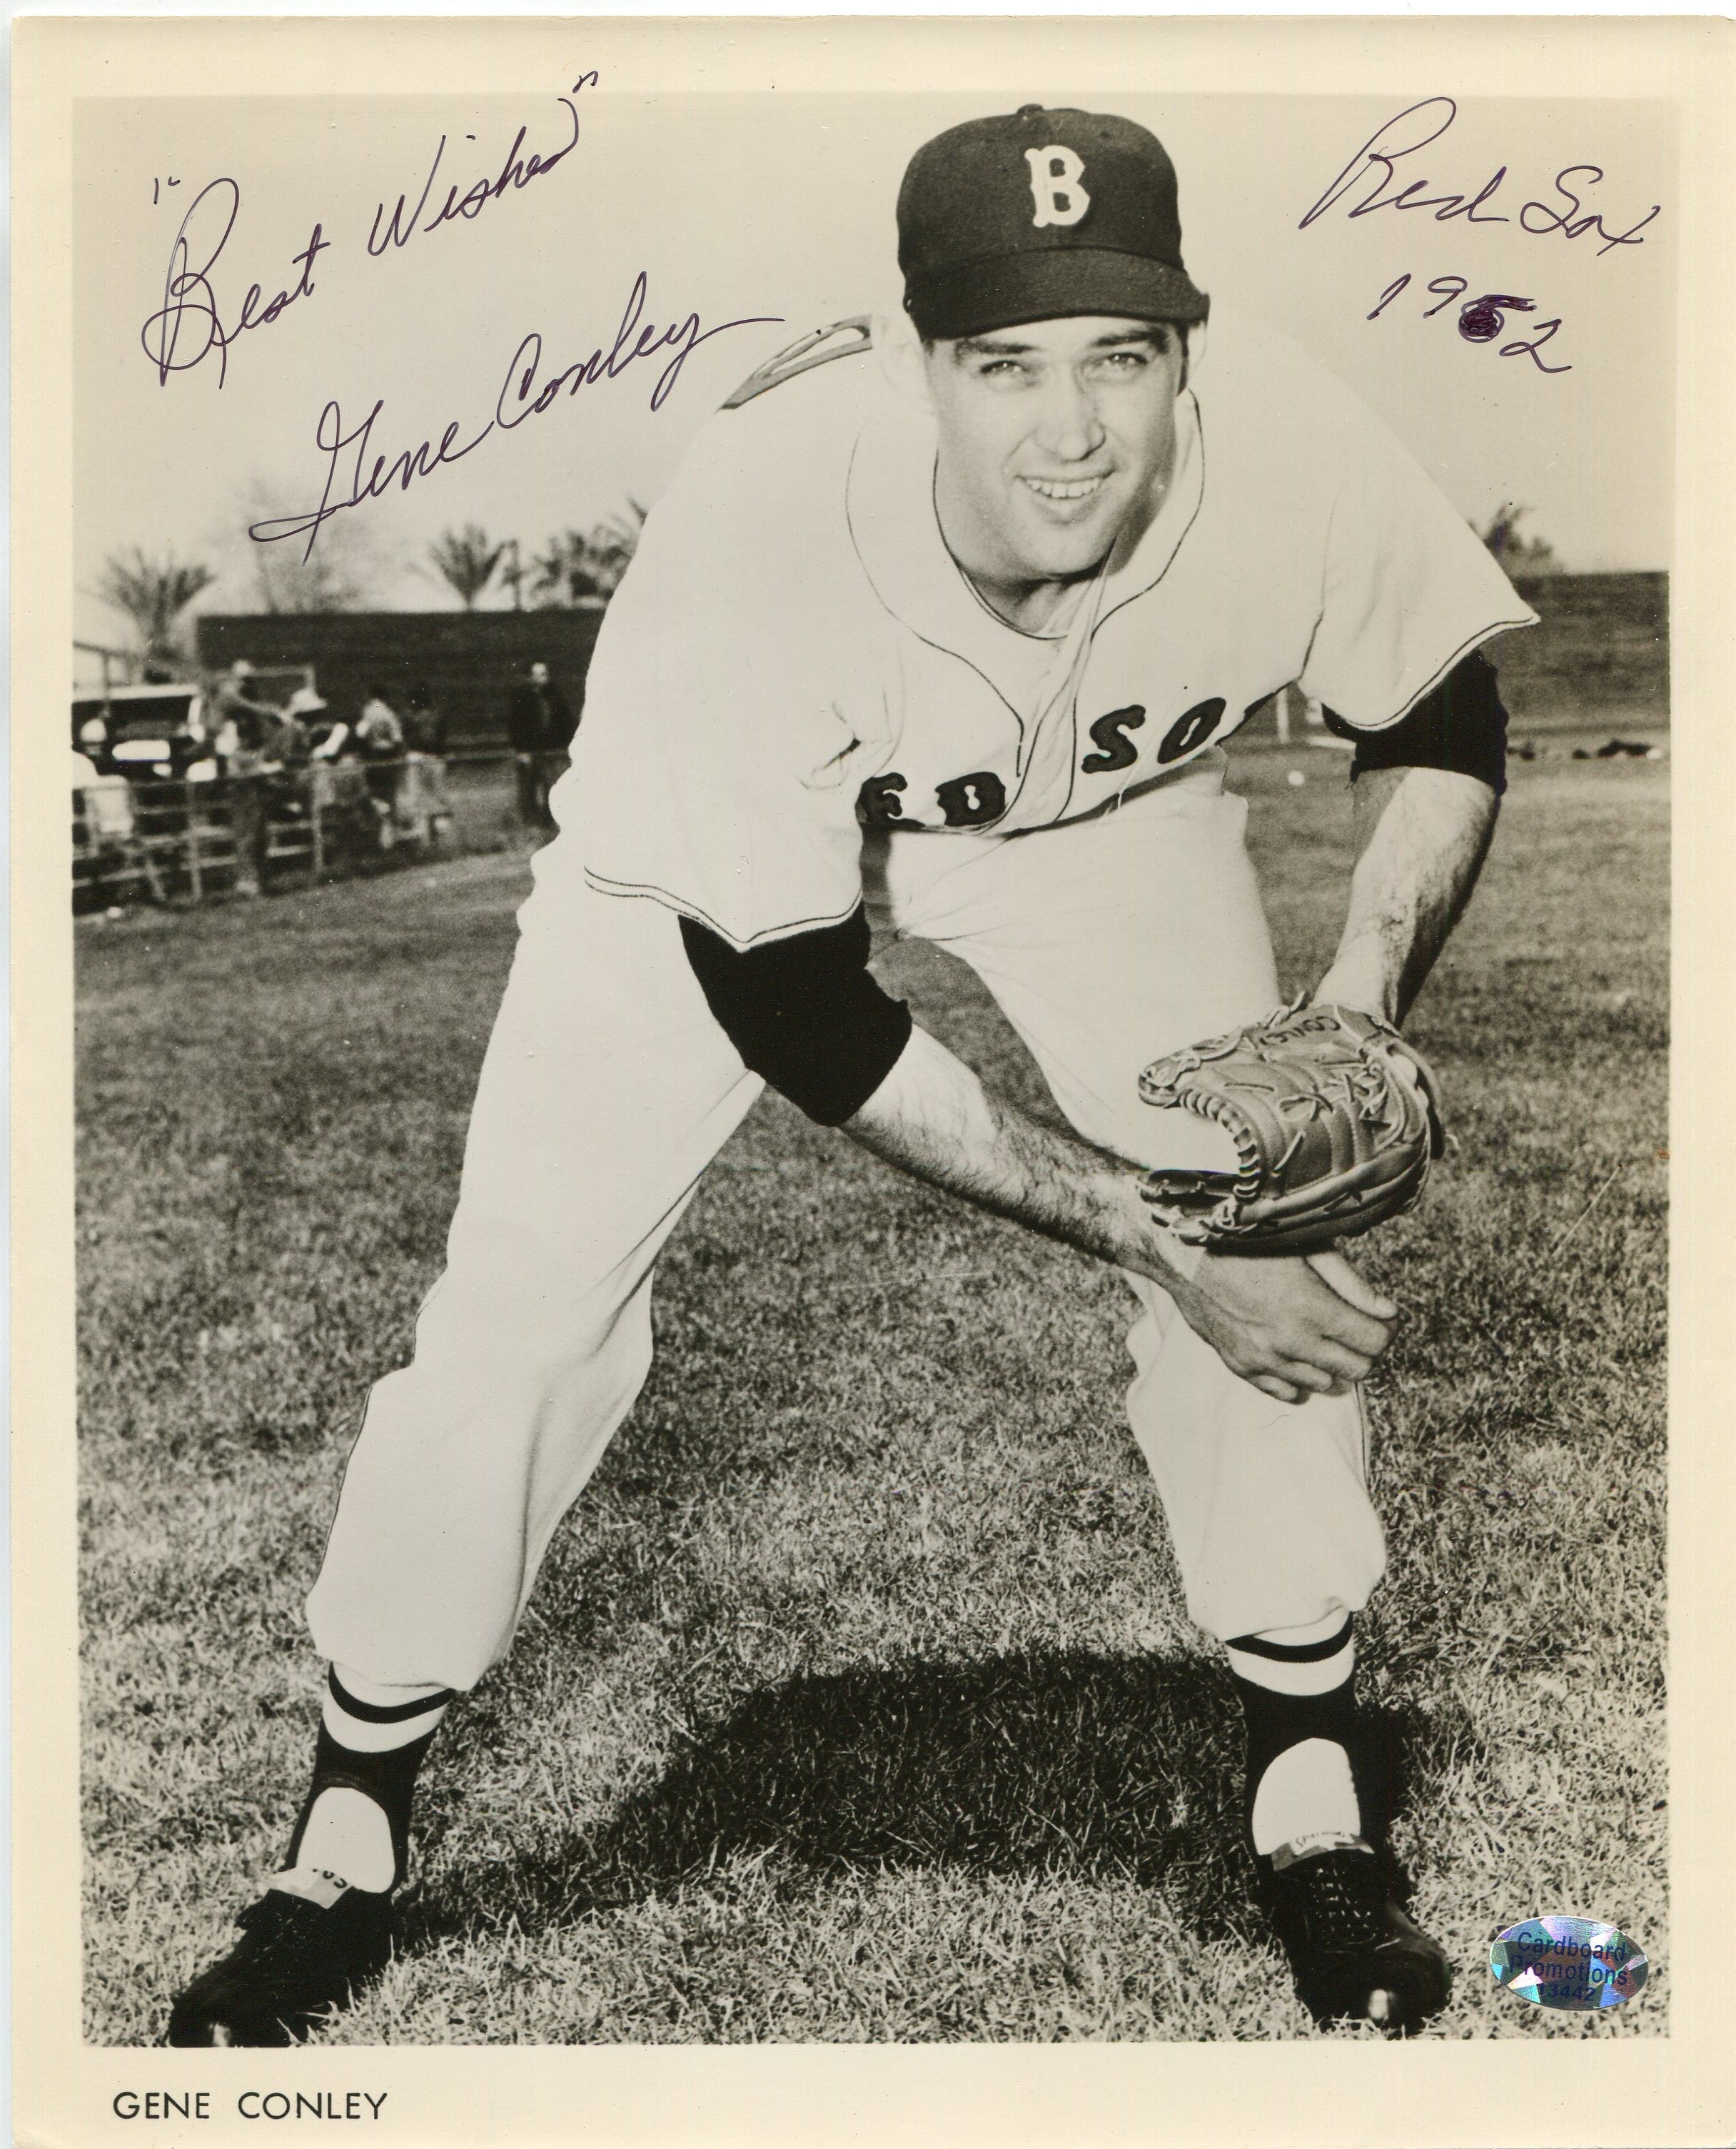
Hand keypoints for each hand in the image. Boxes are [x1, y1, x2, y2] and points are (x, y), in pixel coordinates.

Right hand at [1170, 1247, 1397, 1405]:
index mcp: (1311, 1307)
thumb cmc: (1248, 1242)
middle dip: (1364, 1348)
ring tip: (1321, 1333)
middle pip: (1356, 1368)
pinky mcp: (1241, 1366)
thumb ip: (1350, 1283)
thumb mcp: (1305, 1249)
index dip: (1386, 1329)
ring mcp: (1264, 1359)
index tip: (1381, 1317)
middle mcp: (1290, 1341)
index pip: (1375, 1341)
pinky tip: (1297, 1354)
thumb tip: (1388, 1312)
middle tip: (1355, 1325)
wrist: (1184, 1254)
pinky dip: (1299, 1378)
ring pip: (1324, 1383)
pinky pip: (1285, 1391)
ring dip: (1332, 1362)